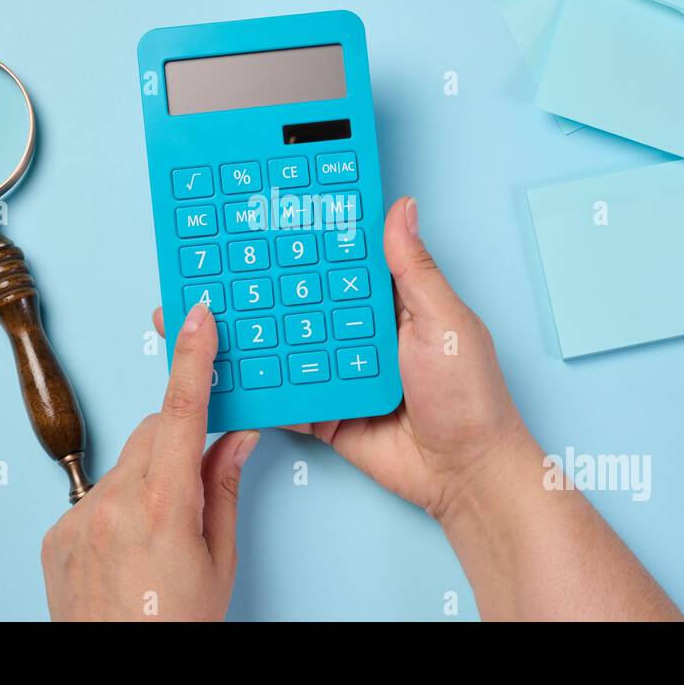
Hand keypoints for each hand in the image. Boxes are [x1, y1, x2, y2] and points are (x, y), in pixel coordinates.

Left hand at [40, 302, 258, 620]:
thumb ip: (223, 488)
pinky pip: (95, 497)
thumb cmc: (176, 628)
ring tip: (159, 538)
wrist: (118, 675)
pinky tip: (129, 551)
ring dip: (147, 480)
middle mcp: (115, 502)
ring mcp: (79, 516)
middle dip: (176, 442)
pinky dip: (118, 507)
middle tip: (195, 485)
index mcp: (166, 505)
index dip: (193, 358)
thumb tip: (234, 438)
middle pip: (150, 434)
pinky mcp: (56, 533)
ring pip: (124, 466)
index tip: (198, 318)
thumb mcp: (219, 561)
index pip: (182, 410)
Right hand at [152, 196, 524, 520]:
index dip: (311, 242)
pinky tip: (227, 369)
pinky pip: (286, 396)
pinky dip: (260, 387)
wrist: (465, 475)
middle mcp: (361, 336)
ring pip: (289, 349)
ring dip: (256, 337)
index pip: (343, 264)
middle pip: (305, 304)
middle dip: (268, 287)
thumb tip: (400, 209)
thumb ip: (414, 270)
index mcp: (391, 304)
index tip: (272, 218)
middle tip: (222, 263)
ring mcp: (340, 375)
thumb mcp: (444, 322)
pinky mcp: (326, 414)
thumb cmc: (470, 398)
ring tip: (213, 313)